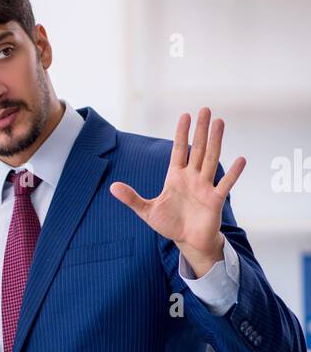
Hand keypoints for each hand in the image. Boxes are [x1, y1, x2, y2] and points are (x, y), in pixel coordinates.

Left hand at [109, 108, 245, 276]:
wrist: (188, 241)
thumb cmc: (170, 224)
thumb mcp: (147, 211)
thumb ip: (131, 198)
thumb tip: (111, 188)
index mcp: (176, 177)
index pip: (179, 150)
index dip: (181, 133)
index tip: (185, 115)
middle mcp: (192, 177)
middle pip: (197, 149)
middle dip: (201, 130)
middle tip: (205, 109)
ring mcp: (205, 186)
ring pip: (210, 159)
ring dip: (215, 141)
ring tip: (219, 123)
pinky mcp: (215, 200)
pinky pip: (225, 184)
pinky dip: (233, 173)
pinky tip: (240, 159)